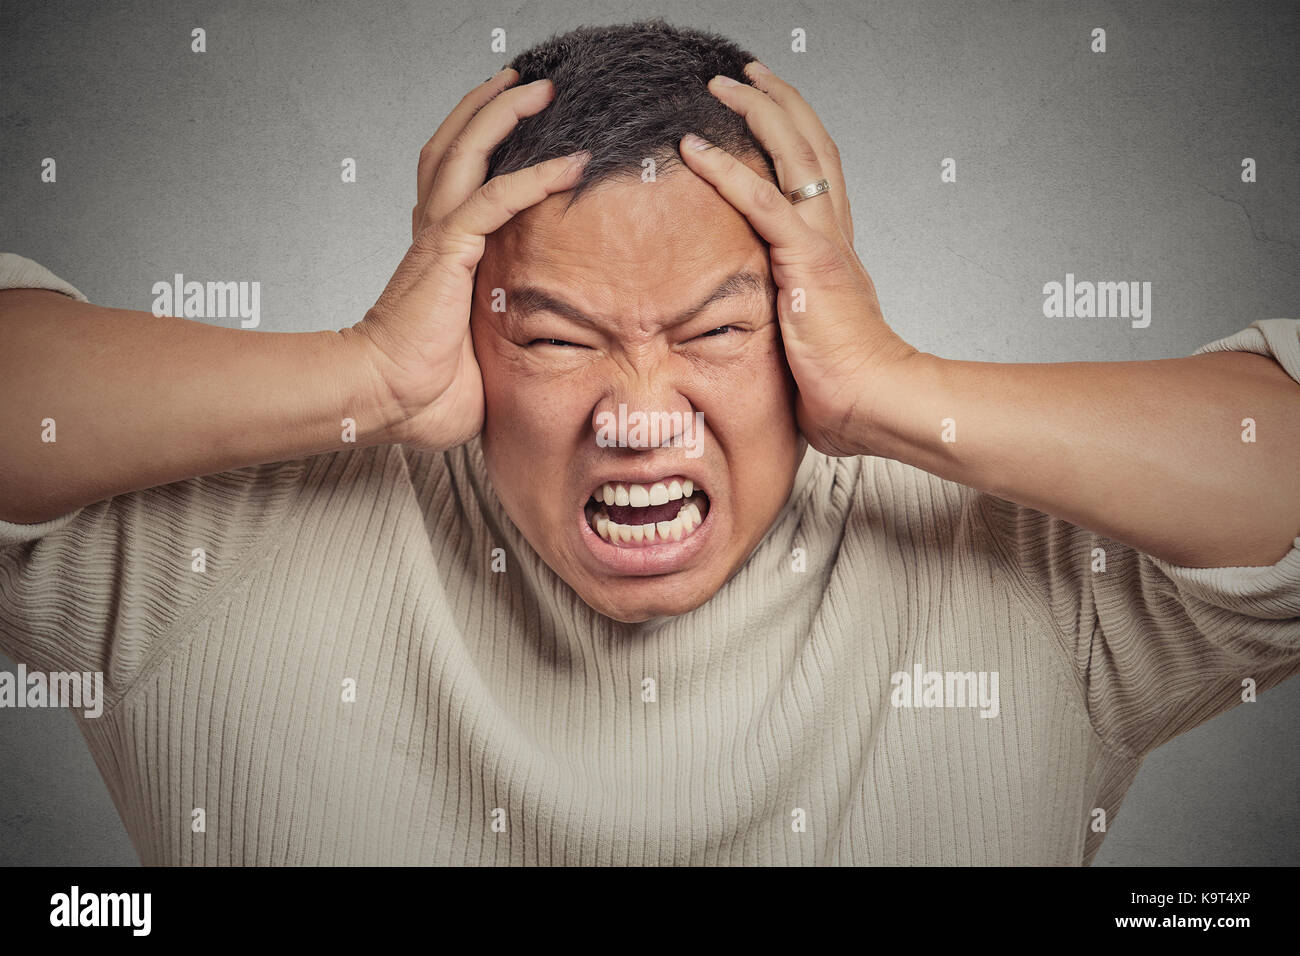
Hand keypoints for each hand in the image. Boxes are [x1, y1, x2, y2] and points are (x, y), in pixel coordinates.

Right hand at [354, 69, 589, 451]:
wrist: (385, 400)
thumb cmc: (423, 391)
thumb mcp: (479, 356)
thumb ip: (504, 339)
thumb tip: (543, 360)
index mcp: (438, 253)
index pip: (455, 179)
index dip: (479, 143)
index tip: (515, 122)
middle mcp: (433, 233)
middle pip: (453, 147)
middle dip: (489, 108)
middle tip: (528, 84)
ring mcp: (437, 238)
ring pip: (466, 153)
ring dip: (503, 116)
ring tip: (539, 91)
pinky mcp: (447, 252)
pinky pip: (494, 199)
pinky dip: (533, 178)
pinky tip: (570, 164)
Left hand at [678, 62, 917, 457]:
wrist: (878, 404)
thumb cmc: (849, 389)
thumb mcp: (811, 344)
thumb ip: (791, 326)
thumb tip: (767, 343)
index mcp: (834, 252)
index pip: (818, 176)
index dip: (794, 135)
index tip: (766, 111)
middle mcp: (835, 235)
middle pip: (812, 147)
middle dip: (778, 103)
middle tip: (744, 74)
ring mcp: (824, 244)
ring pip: (795, 156)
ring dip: (756, 113)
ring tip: (722, 84)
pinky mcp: (808, 263)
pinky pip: (762, 203)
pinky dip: (726, 171)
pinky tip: (694, 147)